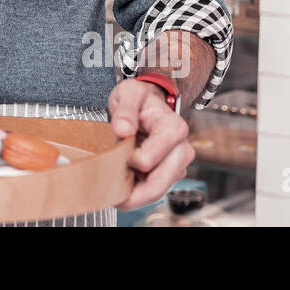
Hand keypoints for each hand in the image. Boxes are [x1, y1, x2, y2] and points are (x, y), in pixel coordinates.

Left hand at [107, 78, 194, 210]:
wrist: (148, 103)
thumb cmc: (140, 98)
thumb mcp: (129, 93)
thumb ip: (125, 109)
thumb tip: (122, 129)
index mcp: (173, 129)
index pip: (148, 160)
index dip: (128, 162)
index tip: (116, 154)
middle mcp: (181, 150)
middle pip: (157, 184)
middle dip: (132, 193)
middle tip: (108, 193)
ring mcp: (177, 164)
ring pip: (156, 192)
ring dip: (134, 196)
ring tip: (113, 190)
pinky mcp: (170, 173)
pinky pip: (153, 191)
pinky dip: (137, 193)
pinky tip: (123, 186)